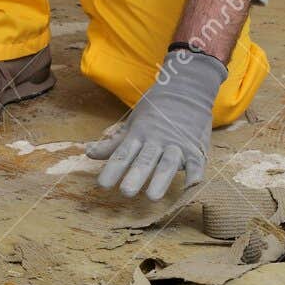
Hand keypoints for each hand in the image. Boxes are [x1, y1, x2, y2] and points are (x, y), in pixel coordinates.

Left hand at [86, 49, 224, 199]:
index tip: (102, 185)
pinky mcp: (195, 146)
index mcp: (139, 134)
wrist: (187, 88)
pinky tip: (191, 185)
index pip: (123, 153)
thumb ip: (113, 143)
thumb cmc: (155, 109)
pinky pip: (196, 162)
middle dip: (136, 175)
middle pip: (145, 159)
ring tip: (153, 197)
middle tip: (126, 192)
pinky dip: (194, 173)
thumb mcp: (132, 122)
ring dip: (161, 179)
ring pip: (168, 162)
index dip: (113, 169)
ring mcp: (177, 143)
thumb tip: (88, 152)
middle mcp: (157, 140)